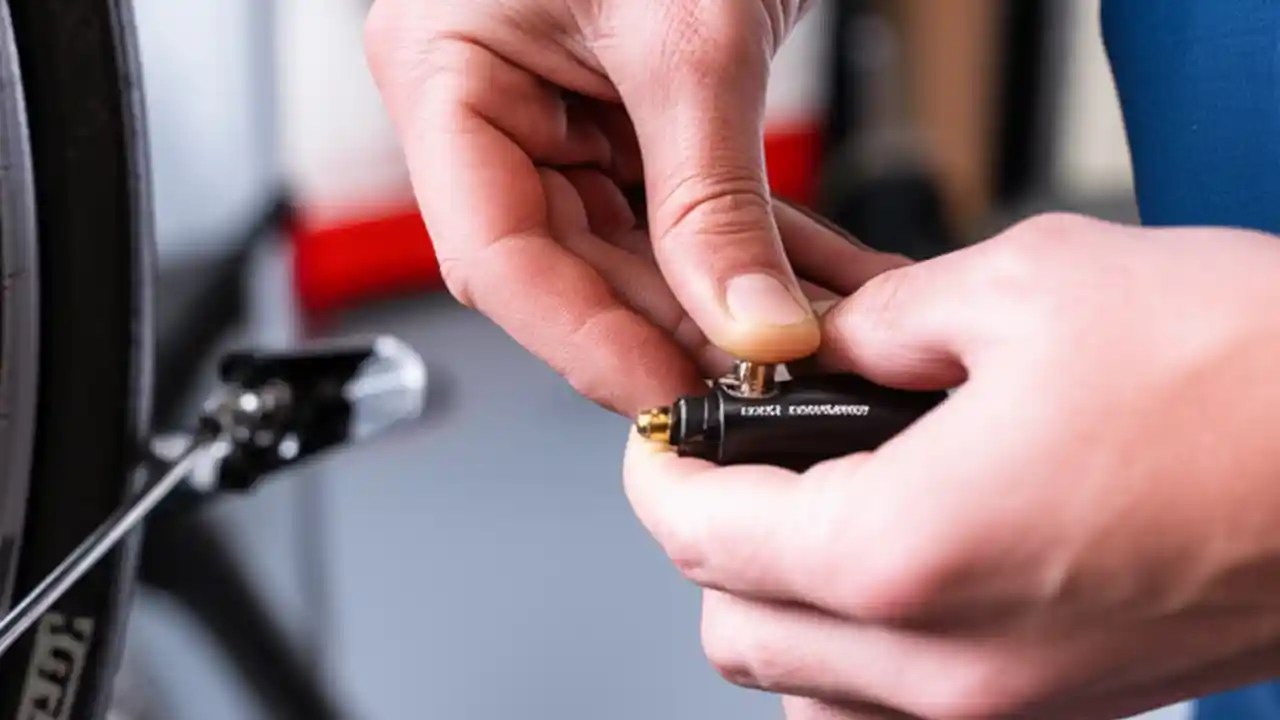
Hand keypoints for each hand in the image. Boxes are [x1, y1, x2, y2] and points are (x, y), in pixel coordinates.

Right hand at [365, 0, 900, 413]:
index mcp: (444, 70)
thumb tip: (749, 324)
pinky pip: (678, 200)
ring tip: (804, 341)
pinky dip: (748, 246)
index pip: (492, 253)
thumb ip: (710, 194)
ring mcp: (559, 105)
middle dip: (669, 327)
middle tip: (756, 380)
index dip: (581, 339)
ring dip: (720, 298)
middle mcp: (489, 97)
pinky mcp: (627, 105)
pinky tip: (812, 289)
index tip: (667, 392)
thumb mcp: (687, 33)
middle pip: (566, 262)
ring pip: (630, 246)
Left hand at [625, 214, 1279, 718]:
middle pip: (737, 635)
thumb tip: (834, 343)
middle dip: (711, 543)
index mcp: (906, 554)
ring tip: (820, 515)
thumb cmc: (1245, 377)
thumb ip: (888, 320)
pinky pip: (904, 711)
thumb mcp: (1025, 286)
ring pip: (810, 693)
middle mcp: (946, 665)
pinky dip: (868, 651)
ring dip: (785, 608)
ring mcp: (1008, 708)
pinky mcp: (1067, 710)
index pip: (702, 540)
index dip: (657, 479)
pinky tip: (909, 567)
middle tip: (738, 464)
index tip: (659, 441)